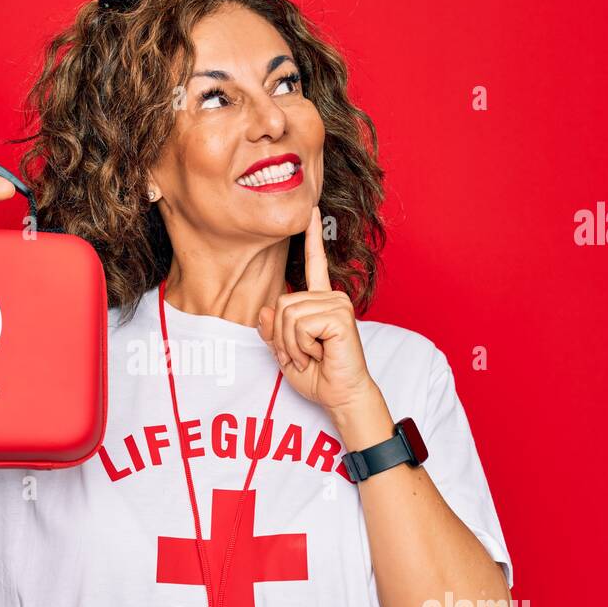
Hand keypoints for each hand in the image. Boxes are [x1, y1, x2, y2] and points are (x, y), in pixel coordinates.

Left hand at [256, 205, 379, 418]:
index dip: (312, 237)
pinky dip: (302, 346)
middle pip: (281, 303)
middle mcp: (331, 297)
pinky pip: (300, 324)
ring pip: (288, 314)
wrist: (341, 395)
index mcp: (320, 302)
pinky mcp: (340, 316)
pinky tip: (320, 354)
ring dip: (292, 344)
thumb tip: (266, 310)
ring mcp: (337, 304)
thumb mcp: (284, 352)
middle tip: (304, 355)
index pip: (316, 264)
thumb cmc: (318, 376)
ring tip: (312, 356)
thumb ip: (273, 330)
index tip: (312, 210)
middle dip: (283, 337)